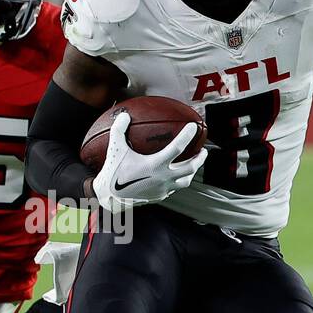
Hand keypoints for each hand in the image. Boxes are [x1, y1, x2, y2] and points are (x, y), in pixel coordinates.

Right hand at [91, 111, 205, 211]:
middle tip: (203, 151)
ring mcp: (163, 189)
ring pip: (185, 181)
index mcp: (155, 164)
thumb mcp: (115, 148)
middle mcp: (163, 177)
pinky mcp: (159, 196)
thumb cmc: (113, 171)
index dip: (188, 135)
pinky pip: (173, 188)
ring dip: (192, 172)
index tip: (194, 126)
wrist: (109, 197)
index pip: (178, 147)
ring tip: (194, 166)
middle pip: (190, 168)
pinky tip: (174, 176)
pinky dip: (177, 180)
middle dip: (200, 159)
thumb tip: (125, 114)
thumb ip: (120, 129)